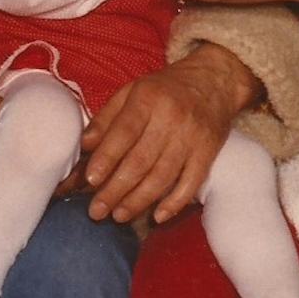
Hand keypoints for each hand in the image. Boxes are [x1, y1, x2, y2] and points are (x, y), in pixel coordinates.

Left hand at [79, 44, 258, 222]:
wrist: (213, 80)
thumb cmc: (165, 89)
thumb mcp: (131, 91)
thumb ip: (106, 118)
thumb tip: (85, 146)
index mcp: (148, 99)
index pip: (124, 132)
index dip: (106, 158)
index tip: (90, 180)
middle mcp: (170, 118)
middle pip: (140, 160)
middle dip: (115, 189)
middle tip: (96, 211)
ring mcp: (191, 137)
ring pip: (162, 176)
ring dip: (139, 201)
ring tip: (118, 216)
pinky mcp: (208, 152)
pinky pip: (191, 182)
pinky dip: (175, 203)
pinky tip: (158, 217)